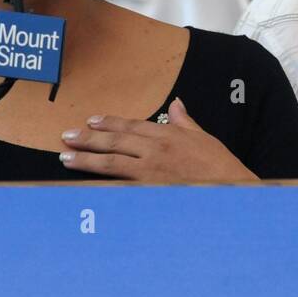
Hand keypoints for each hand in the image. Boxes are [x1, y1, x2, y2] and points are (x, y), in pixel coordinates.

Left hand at [59, 98, 257, 182]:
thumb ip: (184, 122)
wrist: (231, 191)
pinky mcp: (149, 191)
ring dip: (86, 159)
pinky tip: (85, 185)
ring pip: (112, 163)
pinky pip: (119, 186)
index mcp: (168, 135)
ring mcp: (151, 172)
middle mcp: (156, 151)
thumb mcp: (204, 138)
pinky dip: (101, 184)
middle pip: (115, 142)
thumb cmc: (220, 166)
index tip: (92, 121)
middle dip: (89, 139)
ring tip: (67, 156)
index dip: (109, 123)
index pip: (131, 126)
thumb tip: (176, 105)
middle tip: (67, 136)